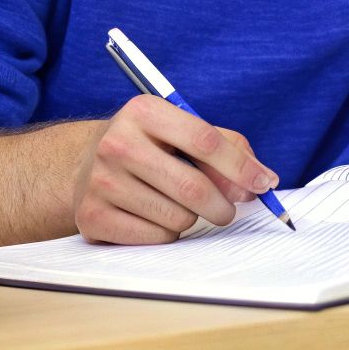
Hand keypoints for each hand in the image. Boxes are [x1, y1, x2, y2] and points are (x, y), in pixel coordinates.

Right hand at [70, 94, 278, 244]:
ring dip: (189, 218)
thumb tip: (260, 179)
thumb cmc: (148, 147)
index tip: (263, 184)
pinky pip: (156, 238)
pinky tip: (150, 215)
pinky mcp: (92, 216)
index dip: (241, 167)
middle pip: (194, 188)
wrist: (85, 164)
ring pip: (178, 218)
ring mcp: (102, 181)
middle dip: (223, 206)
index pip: (205, 141)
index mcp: (143, 112)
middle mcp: (117, 143)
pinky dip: (165, 233)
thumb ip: (226, 146)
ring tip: (172, 203)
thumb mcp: (180, 130)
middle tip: (224, 210)